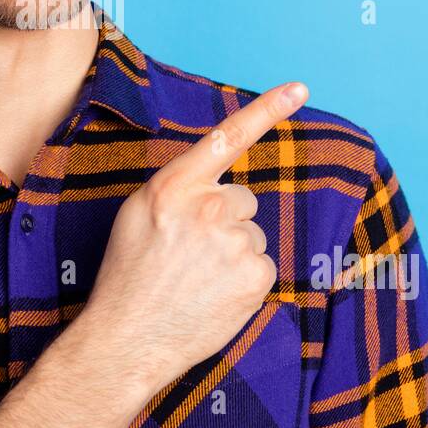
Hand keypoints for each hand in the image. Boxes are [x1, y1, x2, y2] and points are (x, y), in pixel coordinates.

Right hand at [77, 81, 309, 398]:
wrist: (127, 339)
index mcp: (175, 185)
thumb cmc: (128, 276)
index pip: (228, 137)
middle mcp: (209, 207)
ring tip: (196, 280)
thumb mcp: (137, 214)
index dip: (267, 109)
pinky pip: (261, 267)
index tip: (299, 88)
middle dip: (225, 221)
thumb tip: (214, 185)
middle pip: (242, 200)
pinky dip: (243, 282)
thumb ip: (177, 189)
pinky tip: (214, 296)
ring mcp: (235, 242)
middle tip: (190, 254)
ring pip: (251, 236)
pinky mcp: (255, 276)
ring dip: (232, 254)